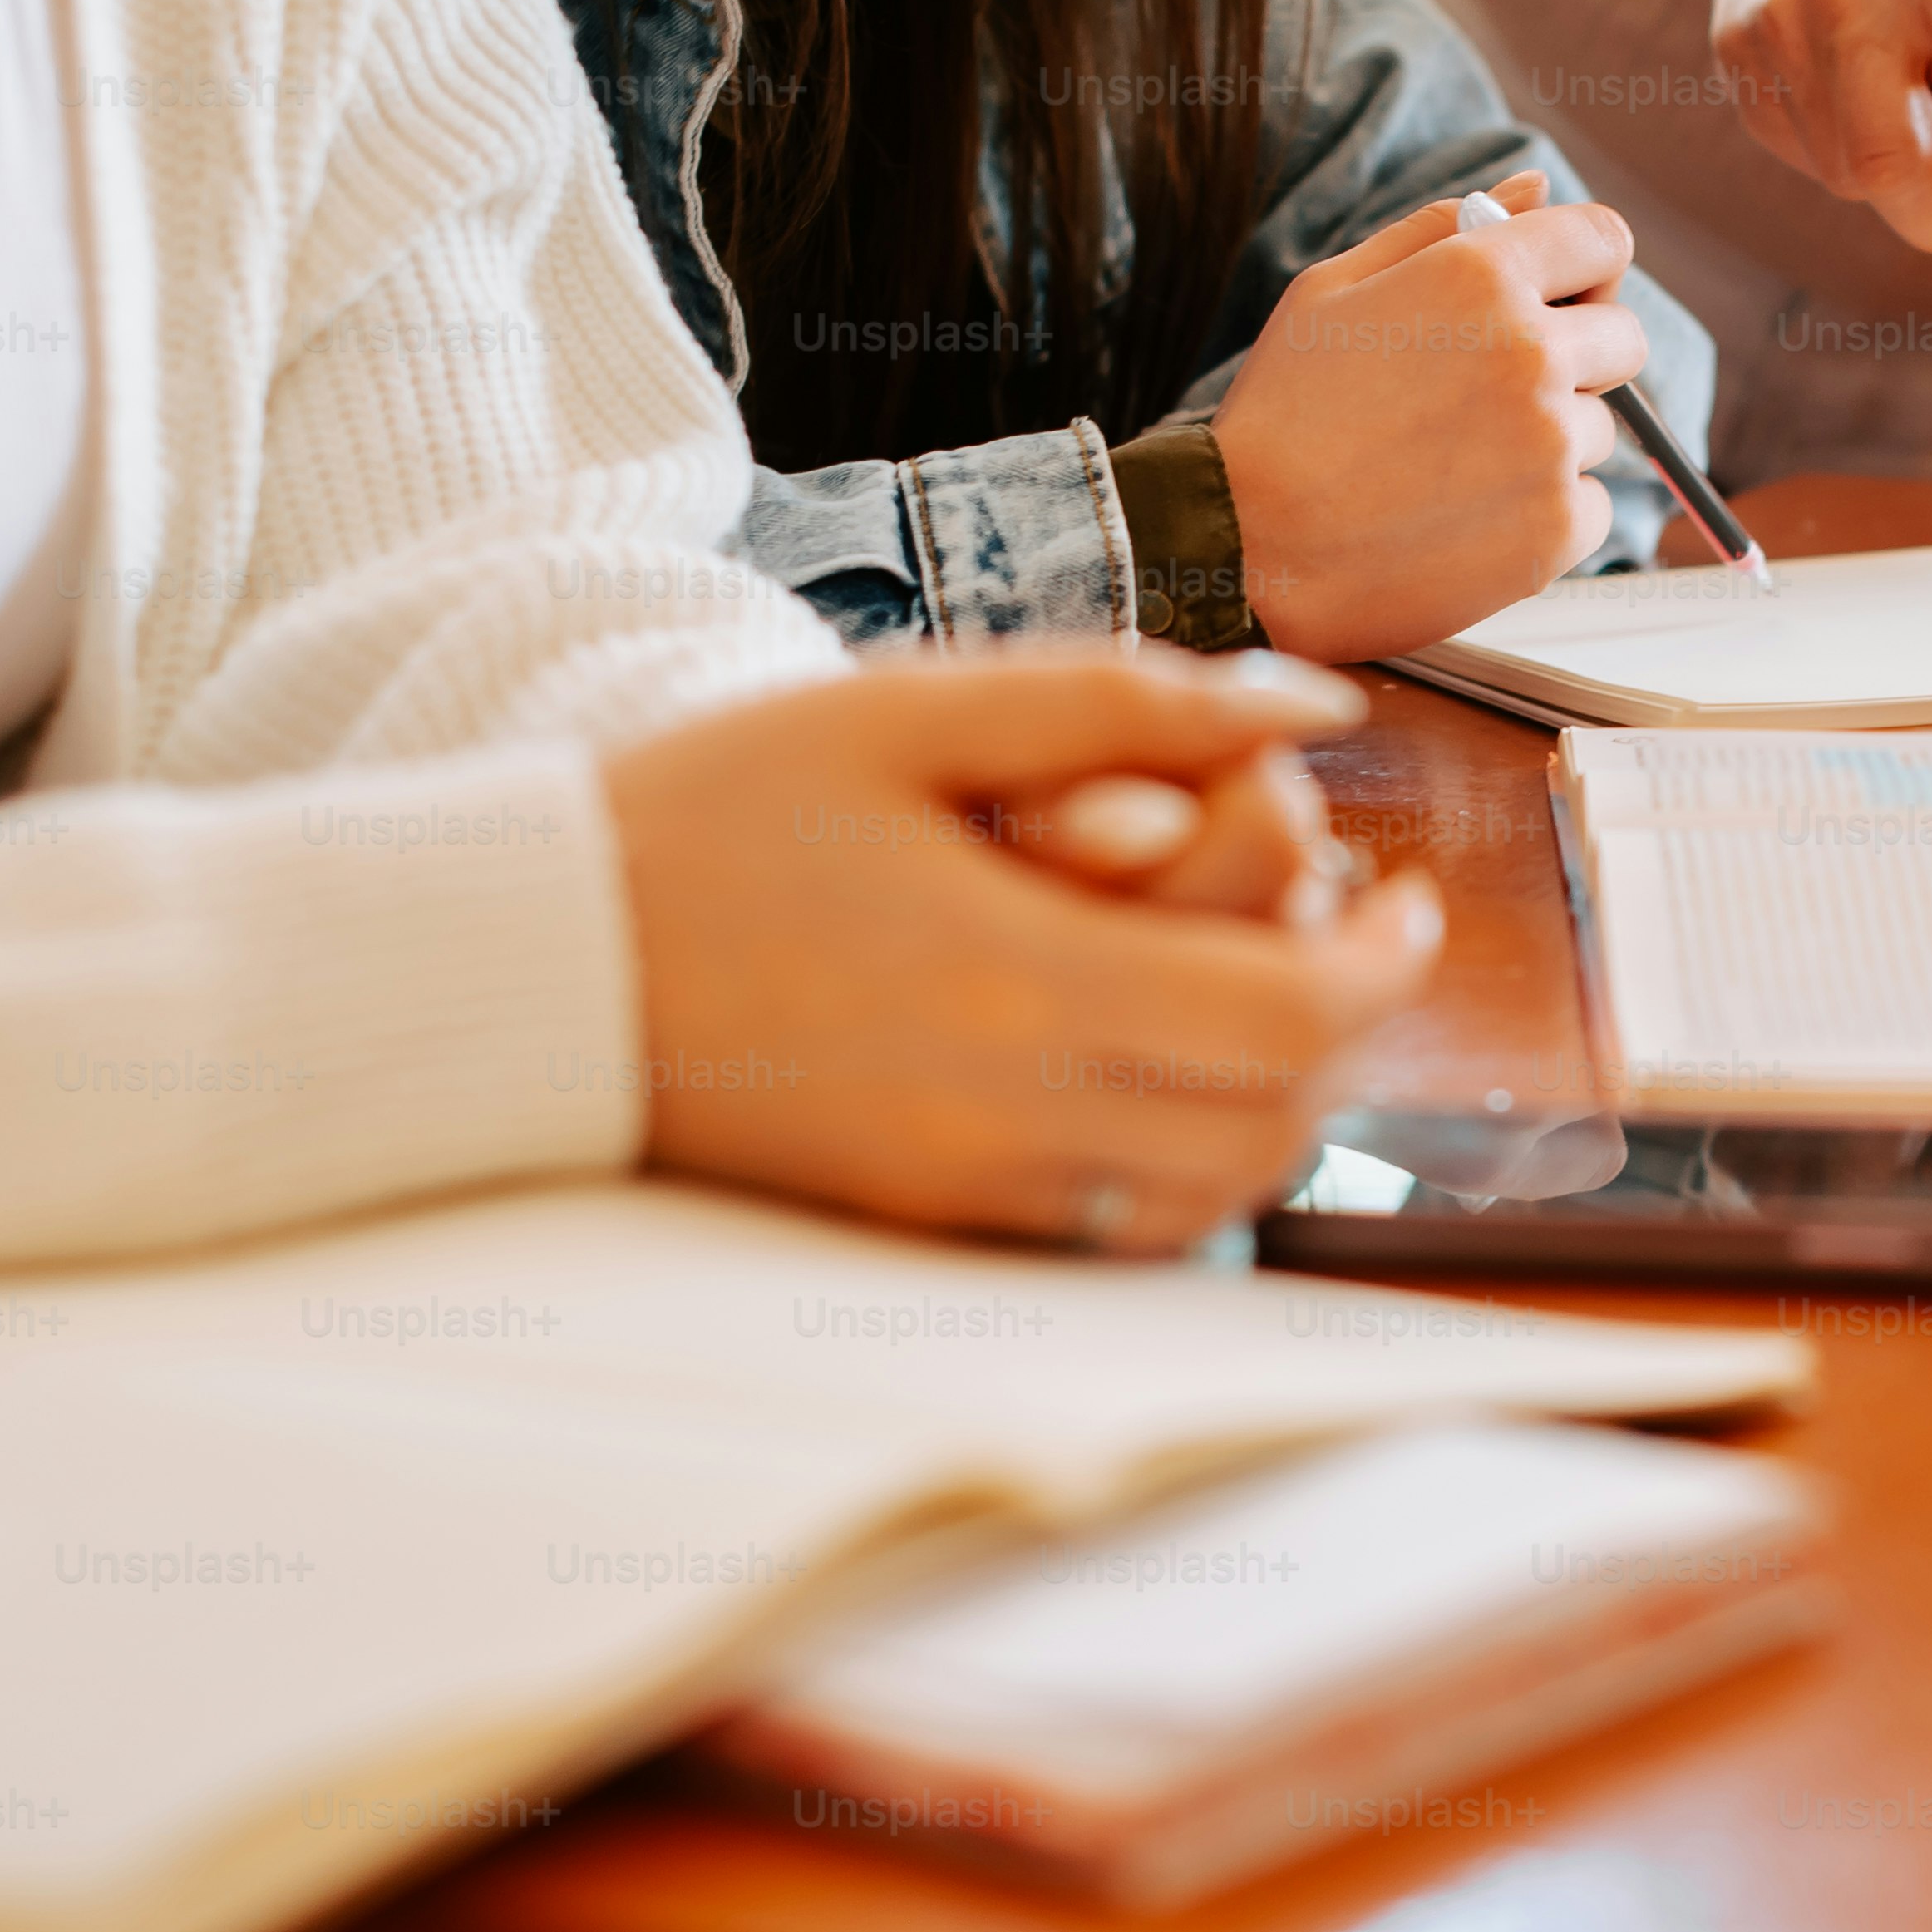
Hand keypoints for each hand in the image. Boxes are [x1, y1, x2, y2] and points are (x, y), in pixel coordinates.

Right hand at [600, 651, 1439, 1252]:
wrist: (527, 967)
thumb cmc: (706, 815)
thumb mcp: (907, 711)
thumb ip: (1120, 699)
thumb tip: (1305, 703)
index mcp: (1018, 978)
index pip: (1288, 1015)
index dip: (1383, 965)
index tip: (1404, 898)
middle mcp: (1008, 1115)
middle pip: (1275, 1120)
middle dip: (1351, 1033)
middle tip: (1358, 944)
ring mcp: (964, 1192)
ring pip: (1211, 1194)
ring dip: (1282, 1108)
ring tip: (1276, 1000)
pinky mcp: (921, 1228)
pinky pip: (1116, 1231)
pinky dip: (1181, 1166)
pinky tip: (1164, 1076)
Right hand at [1210, 169, 1645, 664]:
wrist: (1247, 547)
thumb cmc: (1281, 413)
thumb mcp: (1334, 288)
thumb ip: (1441, 228)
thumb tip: (1535, 186)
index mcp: (1481, 275)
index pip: (1604, 239)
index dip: (1584, 269)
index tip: (1558, 299)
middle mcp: (1532, 352)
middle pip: (1623, 338)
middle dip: (1576, 358)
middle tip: (1490, 397)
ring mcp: (1551, 444)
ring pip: (1598, 431)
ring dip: (1548, 445)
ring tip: (1452, 468)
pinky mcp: (1557, 529)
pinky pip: (1591, 508)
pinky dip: (1545, 516)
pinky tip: (1467, 518)